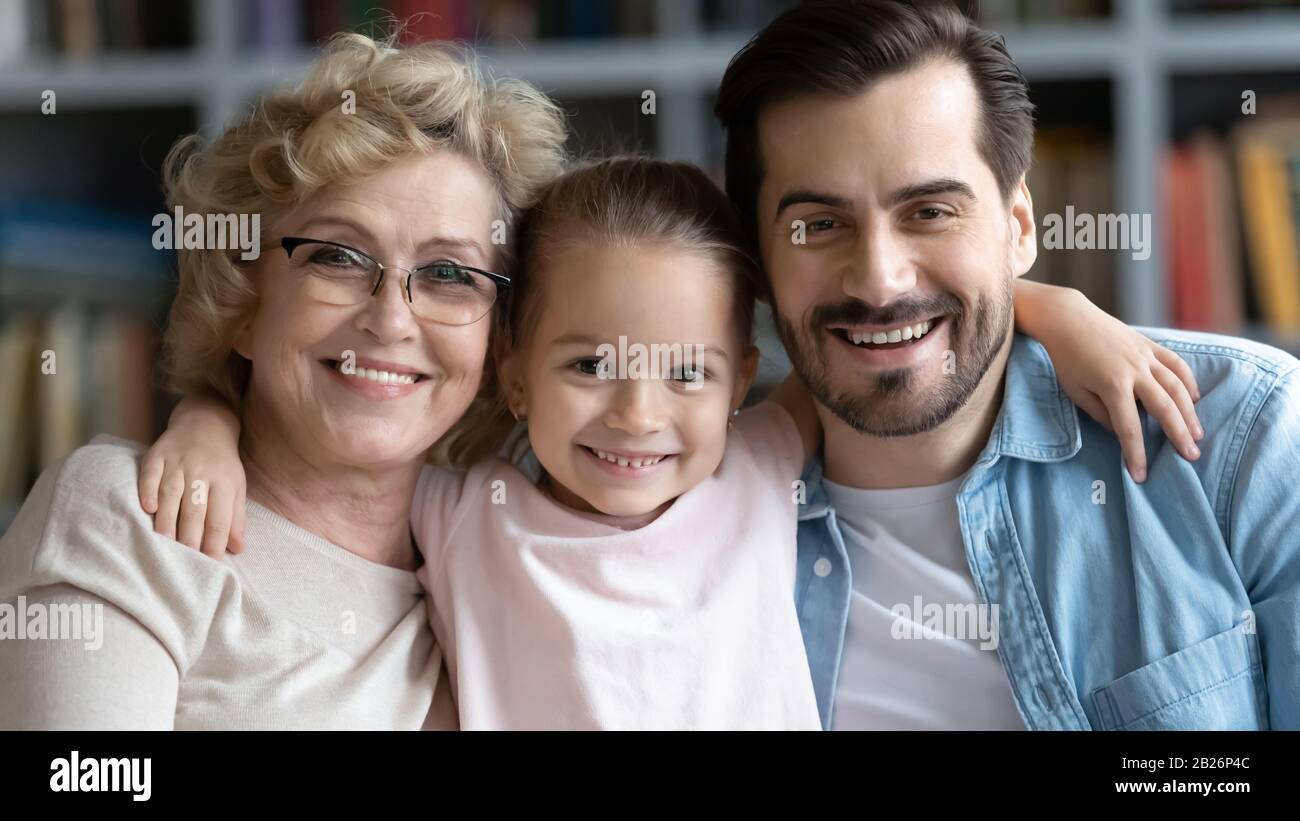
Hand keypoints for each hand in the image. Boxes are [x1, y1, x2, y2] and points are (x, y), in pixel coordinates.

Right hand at [137, 396, 246, 557]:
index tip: (210, 566)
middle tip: (184, 561)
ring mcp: (178, 462)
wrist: (206, 422)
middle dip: (190, 538)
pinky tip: (148, 508)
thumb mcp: (236, 487)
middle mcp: (202, 472)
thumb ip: (236, 518)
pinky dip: (148, 490)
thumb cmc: (222, 463)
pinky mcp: (158, 454)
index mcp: (225, 482)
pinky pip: (151, 473)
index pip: (220, 519)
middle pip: (195, 510)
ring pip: (172, 494)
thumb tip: (238, 548)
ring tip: (163, 543)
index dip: (214, 544)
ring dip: (167, 520)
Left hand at [1027, 286, 1202, 482]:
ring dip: (1190, 412)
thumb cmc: (1067, 359)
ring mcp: (1145, 356)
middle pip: (1164, 408)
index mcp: (1112, 386)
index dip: (1136, 454)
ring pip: (1176, 386)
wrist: (1069, 319)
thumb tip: (1121, 431)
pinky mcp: (1150, 345)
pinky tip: (1194, 398)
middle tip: (1191, 456)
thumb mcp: (1076, 391)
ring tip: (1197, 434)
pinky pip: (1176, 364)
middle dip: (1179, 434)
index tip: (1141, 475)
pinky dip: (1188, 381)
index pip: (1129, 428)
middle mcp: (1135, 371)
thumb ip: (1100, 414)